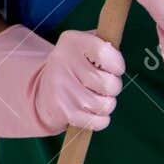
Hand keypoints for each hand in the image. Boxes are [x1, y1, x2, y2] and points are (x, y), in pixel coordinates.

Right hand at [0, 23, 124, 137]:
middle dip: (114, 87)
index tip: (114, 68)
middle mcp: (62, 62)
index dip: (117, 65)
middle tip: (103, 84)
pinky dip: (102, 119)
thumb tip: (118, 49)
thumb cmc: (78, 66)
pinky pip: (98, 121)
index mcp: (72, 41)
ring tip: (97, 96)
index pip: (106, 53)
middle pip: (109, 84)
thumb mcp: (86, 45)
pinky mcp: (63, 111)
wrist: (45, 89)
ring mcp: (61, 88)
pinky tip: (93, 111)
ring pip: (105, 105)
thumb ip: (106, 42)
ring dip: (107, 103)